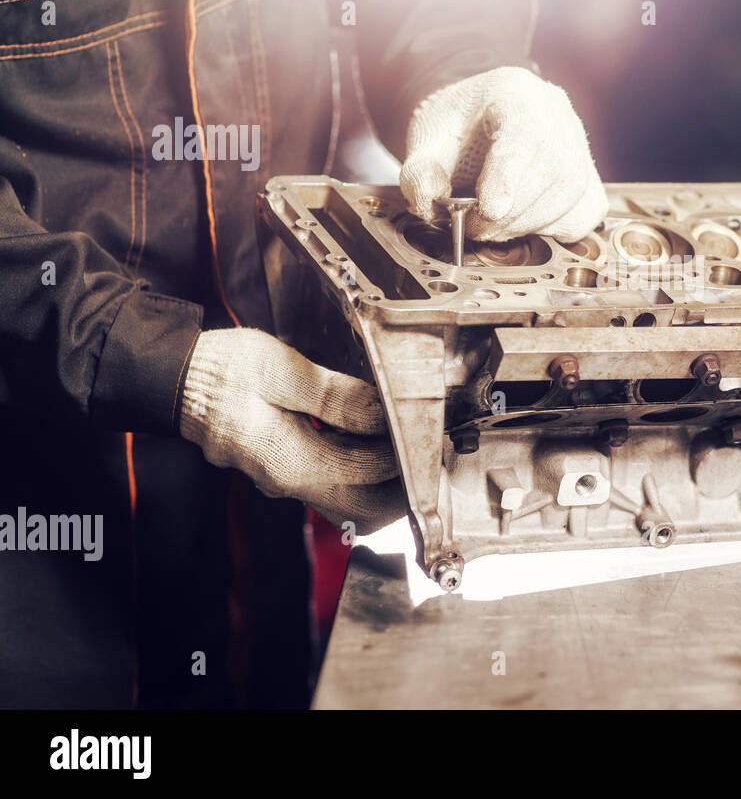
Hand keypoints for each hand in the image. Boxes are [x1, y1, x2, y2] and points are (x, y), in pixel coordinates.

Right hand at [179, 328, 403, 533]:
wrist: (176, 380)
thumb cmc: (220, 372)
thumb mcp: (279, 370)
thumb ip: (335, 395)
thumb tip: (381, 413)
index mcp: (290, 462)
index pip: (370, 475)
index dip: (404, 454)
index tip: (425, 431)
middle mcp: (289, 481)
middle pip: (365, 509)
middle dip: (401, 487)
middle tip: (425, 449)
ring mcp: (286, 479)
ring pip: (350, 499)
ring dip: (383, 479)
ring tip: (404, 438)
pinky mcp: (284, 468)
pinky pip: (333, 482)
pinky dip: (360, 467)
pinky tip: (370, 433)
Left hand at [400, 66, 607, 241]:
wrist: (476, 119)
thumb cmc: (456, 126)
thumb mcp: (426, 139)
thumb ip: (421, 171)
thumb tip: (432, 203)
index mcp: (514, 91)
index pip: (526, 131)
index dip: (510, 174)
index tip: (490, 210)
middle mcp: (556, 112)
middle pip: (553, 167)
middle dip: (514, 211)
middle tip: (476, 229)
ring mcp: (577, 142)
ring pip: (572, 192)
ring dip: (530, 223)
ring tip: (494, 229)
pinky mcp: (587, 173)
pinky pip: (585, 209)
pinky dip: (556, 227)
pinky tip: (525, 225)